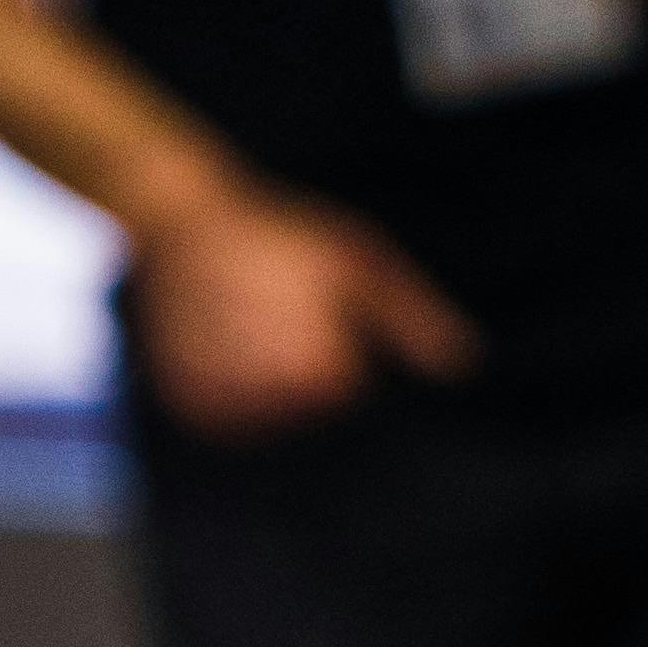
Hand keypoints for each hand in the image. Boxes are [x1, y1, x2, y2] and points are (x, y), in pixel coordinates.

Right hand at [128, 179, 477, 434]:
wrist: (183, 223)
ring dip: (269, 386)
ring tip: (249, 327)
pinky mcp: (192, 411)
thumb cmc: (282, 239)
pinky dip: (232, 394)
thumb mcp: (359, 261)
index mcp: (321, 375)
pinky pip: (227, 423)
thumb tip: (464, 364)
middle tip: (279, 315)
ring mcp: (227, 411)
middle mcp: (271, 403)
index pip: (352, 399)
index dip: (342, 353)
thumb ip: (413, 316)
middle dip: (307, 372)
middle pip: (313, 418)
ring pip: (270, 422)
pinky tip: (225, 348)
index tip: (316, 310)